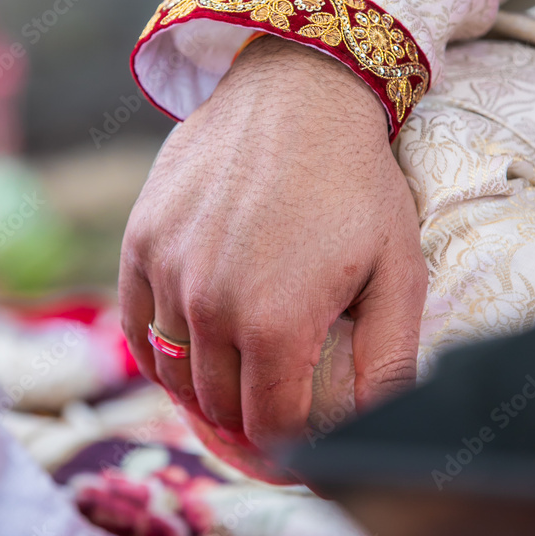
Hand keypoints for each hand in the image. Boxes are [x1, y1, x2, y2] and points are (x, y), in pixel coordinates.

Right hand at [119, 36, 426, 448]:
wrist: (298, 92)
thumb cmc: (354, 180)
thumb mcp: (397, 269)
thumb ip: (387, 360)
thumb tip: (372, 429)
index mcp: (277, 322)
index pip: (271, 427)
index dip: (292, 443)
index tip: (304, 433)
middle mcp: (211, 305)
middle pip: (220, 406)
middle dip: (252, 418)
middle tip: (275, 403)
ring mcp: (168, 270)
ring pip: (174, 372)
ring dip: (206, 387)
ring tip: (236, 375)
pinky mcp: (142, 239)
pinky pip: (137, 326)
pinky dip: (160, 350)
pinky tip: (189, 345)